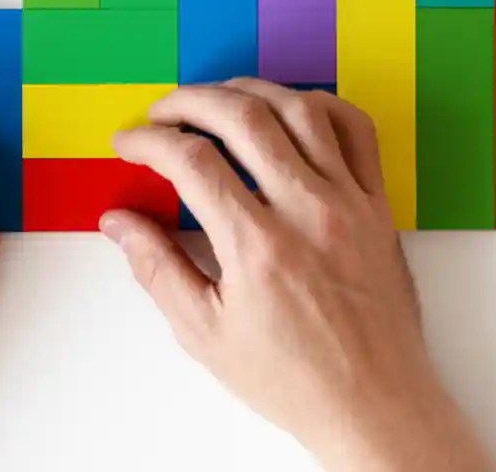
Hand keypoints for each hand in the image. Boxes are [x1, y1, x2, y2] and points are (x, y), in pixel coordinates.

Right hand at [101, 79, 491, 471]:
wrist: (374, 405)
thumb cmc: (291, 378)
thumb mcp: (205, 334)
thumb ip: (157, 269)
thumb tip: (118, 222)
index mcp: (257, 247)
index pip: (192, 162)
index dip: (148, 141)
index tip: (128, 143)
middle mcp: (306, 212)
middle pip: (242, 117)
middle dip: (188, 100)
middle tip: (160, 112)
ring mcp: (349, 202)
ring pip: (300, 109)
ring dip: (249, 91)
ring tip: (215, 100)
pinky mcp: (377, 205)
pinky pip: (356, 130)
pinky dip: (319, 104)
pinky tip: (290, 109)